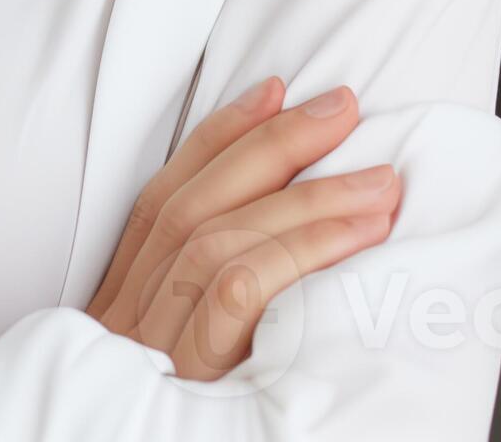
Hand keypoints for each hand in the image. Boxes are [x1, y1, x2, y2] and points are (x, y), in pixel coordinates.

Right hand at [83, 77, 401, 382]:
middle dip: (271, 145)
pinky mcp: (192, 373)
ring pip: (221, 240)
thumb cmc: (190, 411)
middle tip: (341, 109)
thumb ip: (214, 297)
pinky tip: (358, 237)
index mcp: (121, 305)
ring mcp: (153, 345)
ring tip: (379, 184)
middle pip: (191, 207)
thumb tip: (291, 224)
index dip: (218, 137)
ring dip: (307, 199)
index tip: (274, 90)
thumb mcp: (191, 354)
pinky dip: (299, 252)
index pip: (162, 200)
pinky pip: (241, 290)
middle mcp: (127, 317)